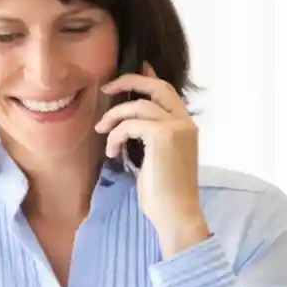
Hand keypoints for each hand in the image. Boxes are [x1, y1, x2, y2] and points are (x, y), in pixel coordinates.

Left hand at [94, 62, 209, 256]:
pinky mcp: (162, 136)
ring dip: (114, 117)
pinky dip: (115, 136)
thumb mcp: (157, 159)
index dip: (148, 78)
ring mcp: (176, 128)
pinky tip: (112, 153)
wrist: (176, 214)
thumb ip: (149, 138)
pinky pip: (130, 125)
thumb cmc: (164, 194)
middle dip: (129, 82)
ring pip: (137, 106)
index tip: (130, 72)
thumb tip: (127, 126)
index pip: (167, 92)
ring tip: (101, 131)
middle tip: (106, 88)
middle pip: (157, 87)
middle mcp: (185, 123)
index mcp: (186, 126)